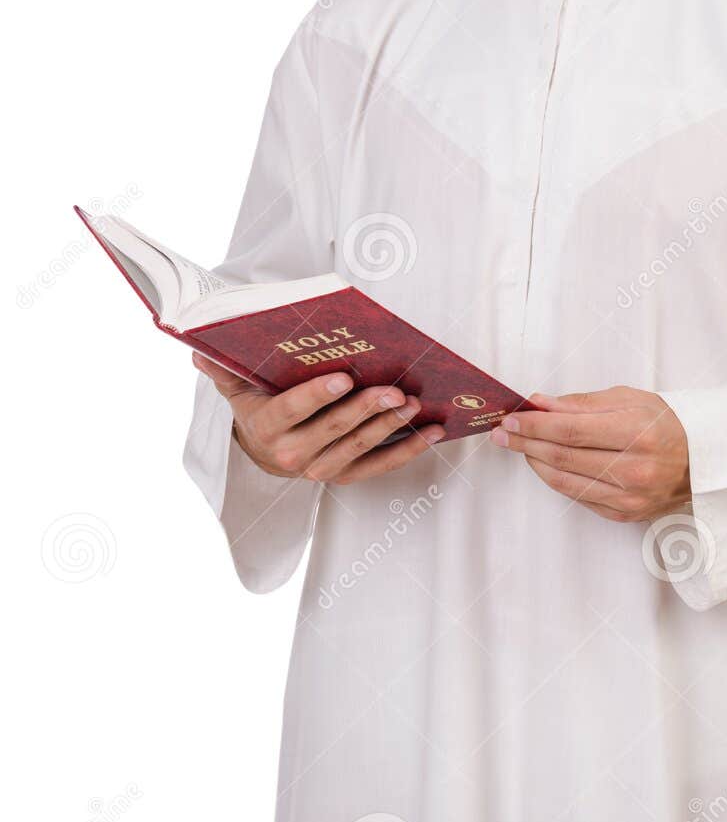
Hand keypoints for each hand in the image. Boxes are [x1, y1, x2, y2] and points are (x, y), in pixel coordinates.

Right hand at [191, 353, 445, 483]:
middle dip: (366, 409)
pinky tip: (433, 431)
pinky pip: (380, 465)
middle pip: (335, 429)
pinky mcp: (347, 474)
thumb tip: (198, 347)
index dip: (317, 395)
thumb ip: (223, 369)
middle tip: (395, 389)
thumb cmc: (257, 408)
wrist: (263, 454)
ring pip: (360, 448)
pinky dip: (409, 449)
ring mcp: (322, 468)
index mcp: (267, 427)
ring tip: (415, 404)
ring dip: (391, 427)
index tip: (343, 377)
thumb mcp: (237, 388)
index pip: (292, 410)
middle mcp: (294, 454)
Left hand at [491, 386, 690, 521]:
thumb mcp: (628, 399)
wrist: (702, 461)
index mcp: (637, 434)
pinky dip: (555, 478)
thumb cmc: (665, 423)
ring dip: (535, 462)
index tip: (511, 418)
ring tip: (519, 446)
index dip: (535, 425)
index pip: (571, 430)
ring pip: (564, 480)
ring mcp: (629, 498)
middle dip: (526, 442)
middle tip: (503, 433)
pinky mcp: (624, 515)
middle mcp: (634, 470)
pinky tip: (544, 462)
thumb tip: (540, 403)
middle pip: (563, 456)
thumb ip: (581, 403)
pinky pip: (578, 496)